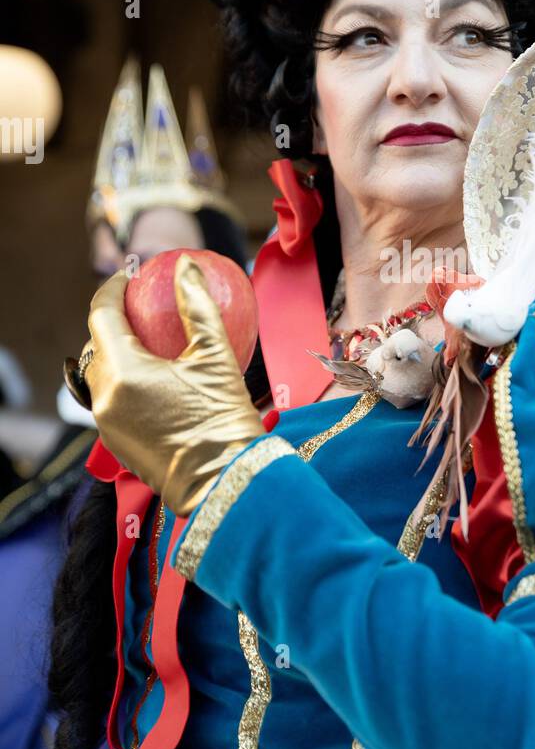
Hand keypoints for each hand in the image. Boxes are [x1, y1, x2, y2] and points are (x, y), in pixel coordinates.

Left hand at [81, 254, 263, 516]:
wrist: (224, 482)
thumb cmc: (224, 418)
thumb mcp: (216, 356)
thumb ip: (198, 306)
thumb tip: (186, 265)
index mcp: (123, 371)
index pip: (102, 314)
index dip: (113, 288)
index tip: (132, 274)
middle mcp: (105, 397)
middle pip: (96, 344)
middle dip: (113, 320)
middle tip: (141, 304)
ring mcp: (107, 423)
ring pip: (101, 373)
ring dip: (117, 352)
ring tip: (148, 341)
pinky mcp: (116, 441)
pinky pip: (111, 398)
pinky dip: (124, 380)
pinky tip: (154, 377)